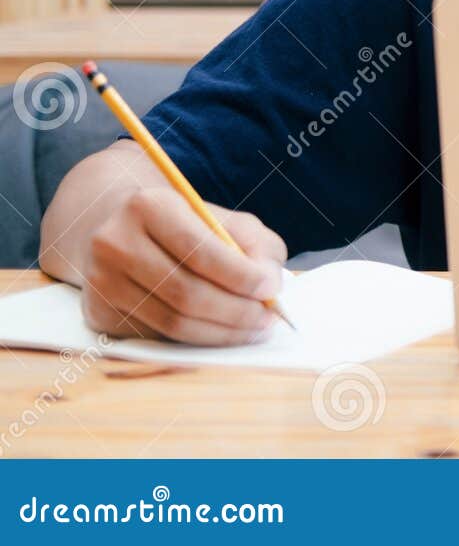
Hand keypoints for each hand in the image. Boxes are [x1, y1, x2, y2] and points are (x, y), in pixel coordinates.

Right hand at [80, 187, 287, 345]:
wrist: (119, 228)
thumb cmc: (185, 224)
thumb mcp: (223, 219)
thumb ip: (255, 244)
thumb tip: (270, 285)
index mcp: (148, 206)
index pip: (199, 250)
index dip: (240, 276)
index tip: (272, 289)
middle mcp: (114, 242)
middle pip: (186, 293)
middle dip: (237, 312)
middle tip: (268, 319)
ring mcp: (101, 281)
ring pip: (172, 323)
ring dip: (222, 333)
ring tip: (253, 329)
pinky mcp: (98, 312)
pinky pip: (157, 336)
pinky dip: (196, 339)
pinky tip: (220, 331)